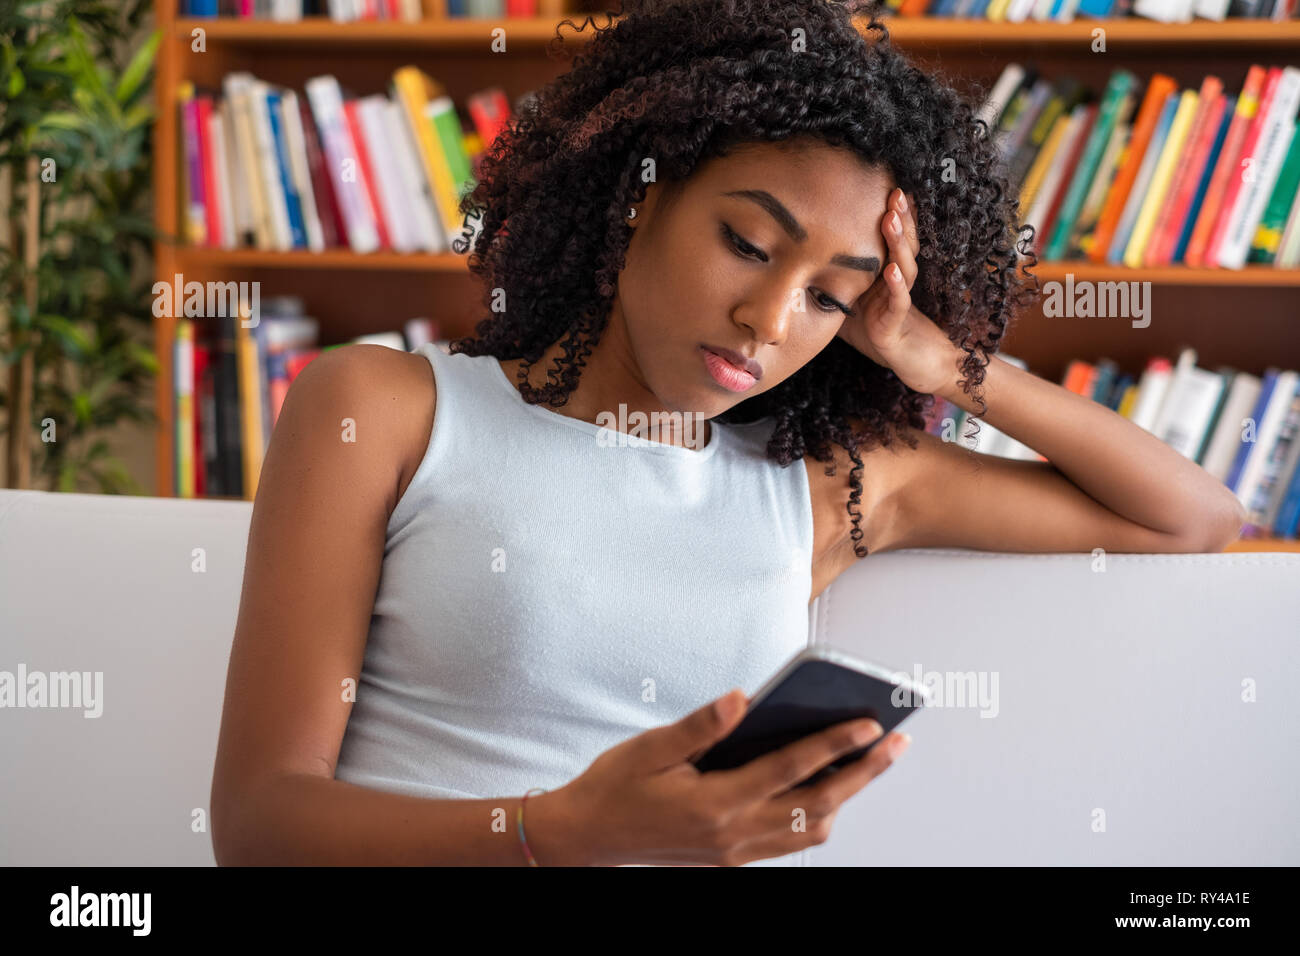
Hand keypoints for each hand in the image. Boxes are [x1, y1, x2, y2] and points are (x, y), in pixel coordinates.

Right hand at [549, 688, 910, 866]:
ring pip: (811, 830)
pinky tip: (826, 789)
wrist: (588, 838)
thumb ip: (701, 725)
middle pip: (817, 805)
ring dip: (846, 797)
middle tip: (897, 743)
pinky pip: (790, 842)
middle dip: (863, 773)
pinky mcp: (732, 860)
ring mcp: (735, 852)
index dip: (835, 744)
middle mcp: (733, 834)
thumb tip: (743, 697)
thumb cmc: (616, 785)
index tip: (871, 722)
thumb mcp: (651, 747)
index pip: (790, 769)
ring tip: (871, 762)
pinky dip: (817, 816)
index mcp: (714, 803)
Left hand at [836, 187, 962, 395]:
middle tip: (893, 190)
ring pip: (903, 266)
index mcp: (883, 274)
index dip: (889, 215)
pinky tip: (891, 269)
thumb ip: (826, 283)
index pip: (888, 239)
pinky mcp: (896, 325)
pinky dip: (896, 285)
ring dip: (897, 242)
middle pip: (901, 243)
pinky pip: (899, 302)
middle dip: (899, 216)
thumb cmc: (877, 334)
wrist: (912, 365)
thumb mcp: (845, 303)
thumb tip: (795, 266)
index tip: (881, 187)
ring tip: (891, 218)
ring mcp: (897, 302)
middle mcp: (895, 282)